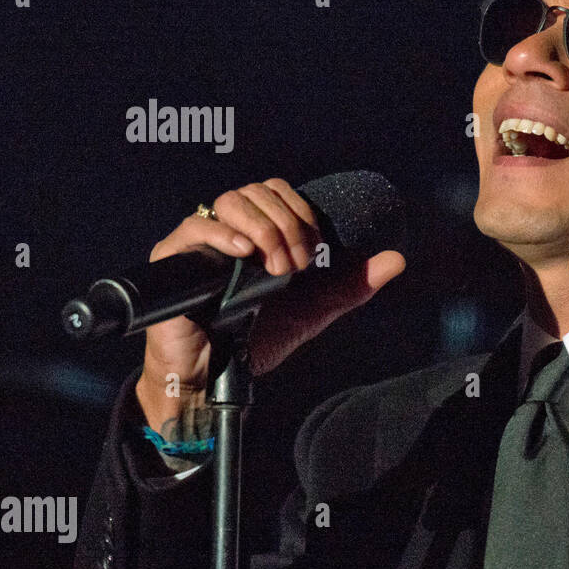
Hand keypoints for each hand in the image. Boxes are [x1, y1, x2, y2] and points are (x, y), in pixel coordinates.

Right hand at [133, 178, 405, 433]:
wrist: (215, 377)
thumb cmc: (258, 340)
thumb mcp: (313, 311)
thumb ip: (352, 286)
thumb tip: (396, 260)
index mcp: (258, 233)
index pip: (278, 191)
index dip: (300, 211)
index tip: (313, 251)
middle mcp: (228, 229)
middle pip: (257, 191)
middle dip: (286, 224)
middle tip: (294, 266)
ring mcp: (199, 241)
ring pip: (230, 201)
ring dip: (262, 228)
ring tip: (273, 267)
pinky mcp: (172, 258)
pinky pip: (194, 226)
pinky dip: (221, 234)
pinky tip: (242, 252)